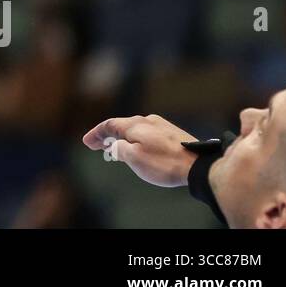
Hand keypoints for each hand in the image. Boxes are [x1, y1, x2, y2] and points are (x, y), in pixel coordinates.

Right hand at [82, 114, 198, 187]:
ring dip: (122, 137)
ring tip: (115, 147)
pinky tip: (138, 147)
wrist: (198, 166)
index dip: (96, 133)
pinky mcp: (173, 134)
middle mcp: (147, 120)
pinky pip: (147, 133)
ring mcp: (161, 126)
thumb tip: (115, 145)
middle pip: (121, 125)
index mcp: (135, 125)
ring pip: (135, 129)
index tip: (87, 142)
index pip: (109, 125)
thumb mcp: (134, 158)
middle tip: (97, 145)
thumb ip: (120, 149)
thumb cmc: (164, 163)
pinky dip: (136, 139)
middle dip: (107, 134)